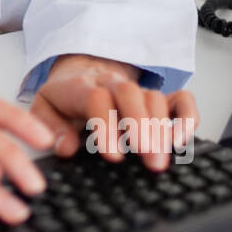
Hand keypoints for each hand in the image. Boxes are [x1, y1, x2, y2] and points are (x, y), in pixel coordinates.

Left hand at [28, 53, 200, 170]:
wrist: (83, 71)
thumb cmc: (66, 97)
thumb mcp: (44, 108)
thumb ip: (50, 127)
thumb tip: (66, 147)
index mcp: (81, 87)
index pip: (96, 99)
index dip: (106, 126)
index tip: (112, 155)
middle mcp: (113, 85)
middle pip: (130, 94)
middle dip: (141, 127)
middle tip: (147, 160)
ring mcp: (138, 90)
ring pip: (155, 99)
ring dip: (161, 130)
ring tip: (160, 160)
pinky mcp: (160, 97)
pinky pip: (181, 99)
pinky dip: (187, 118)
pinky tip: (181, 141)